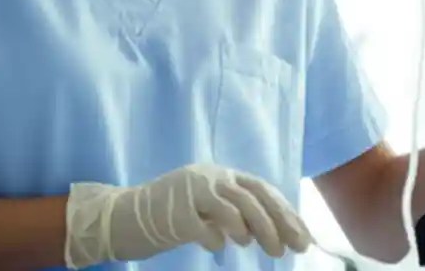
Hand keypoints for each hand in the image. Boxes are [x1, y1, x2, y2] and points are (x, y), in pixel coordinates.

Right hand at [64, 163, 311, 267]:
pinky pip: (204, 228)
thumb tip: (274, 232)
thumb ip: (236, 211)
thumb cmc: (170, 215)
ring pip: (233, 208)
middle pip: (252, 198)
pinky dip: (216, 239)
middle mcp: (207, 177)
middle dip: (276, 225)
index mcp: (219, 174)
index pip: (261, 189)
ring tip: (257, 247)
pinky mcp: (172, 213)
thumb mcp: (207, 207)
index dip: (286, 213)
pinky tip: (217, 247)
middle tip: (290, 250)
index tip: (303, 238)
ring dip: (251, 230)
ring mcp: (188, 193)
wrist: (122, 216)